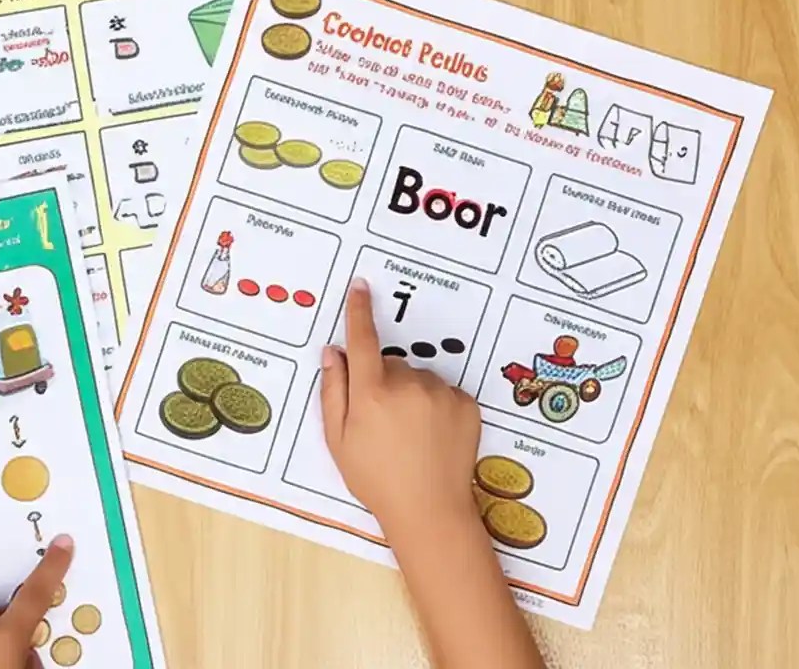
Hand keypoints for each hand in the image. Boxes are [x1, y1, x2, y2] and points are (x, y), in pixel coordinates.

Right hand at [320, 278, 482, 546]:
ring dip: (411, 395)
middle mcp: (408, 385)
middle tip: (381, 422)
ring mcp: (440, 393)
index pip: (362, 340)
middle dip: (383, 382)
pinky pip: (444, 392)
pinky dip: (436, 406)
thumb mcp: (338, 440)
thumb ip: (333, 391)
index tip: (360, 287)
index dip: (359, 311)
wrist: (429, 510)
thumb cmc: (375, 479)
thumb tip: (333, 353)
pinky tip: (431, 435)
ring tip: (410, 434)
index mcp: (371, 392)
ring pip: (418, 379)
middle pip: (390, 365)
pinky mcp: (466, 404)